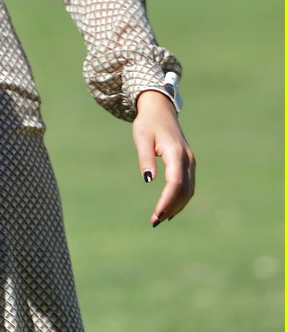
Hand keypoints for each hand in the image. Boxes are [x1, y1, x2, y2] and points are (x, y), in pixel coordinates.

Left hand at [132, 90, 195, 225]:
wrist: (160, 110)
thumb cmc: (147, 123)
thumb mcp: (141, 138)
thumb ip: (145, 158)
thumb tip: (148, 179)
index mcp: (176, 153)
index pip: (176, 183)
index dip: (167, 201)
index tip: (155, 214)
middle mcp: (187, 159)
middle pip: (184, 190)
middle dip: (170, 208)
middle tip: (154, 221)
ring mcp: (190, 161)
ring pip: (189, 190)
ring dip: (176, 206)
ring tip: (160, 218)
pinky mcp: (188, 163)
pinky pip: (188, 186)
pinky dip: (180, 199)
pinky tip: (170, 209)